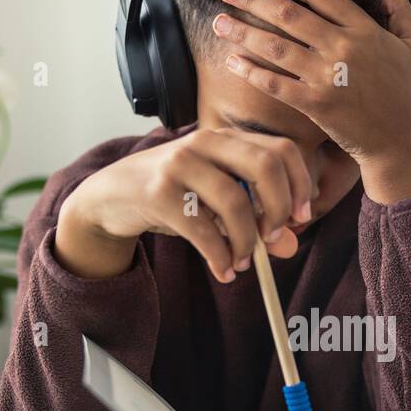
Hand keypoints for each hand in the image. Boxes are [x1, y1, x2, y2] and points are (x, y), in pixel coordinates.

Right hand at [55, 127, 311, 281]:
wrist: (110, 196)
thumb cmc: (171, 195)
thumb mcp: (215, 204)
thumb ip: (254, 219)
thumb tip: (289, 245)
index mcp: (225, 138)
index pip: (281, 149)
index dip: (300, 184)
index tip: (301, 217)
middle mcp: (205, 143)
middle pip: (266, 165)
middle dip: (279, 208)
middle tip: (274, 237)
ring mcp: (179, 164)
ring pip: (236, 202)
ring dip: (247, 242)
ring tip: (243, 263)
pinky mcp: (158, 192)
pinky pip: (203, 229)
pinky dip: (220, 257)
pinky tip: (224, 271)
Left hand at [213, 0, 410, 193]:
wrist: (397, 140)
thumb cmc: (404, 94)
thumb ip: (401, 12)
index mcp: (364, 29)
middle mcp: (342, 47)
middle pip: (289, 14)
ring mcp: (326, 76)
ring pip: (275, 46)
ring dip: (242, 31)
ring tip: (219, 22)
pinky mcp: (314, 104)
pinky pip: (274, 84)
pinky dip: (251, 72)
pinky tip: (232, 61)